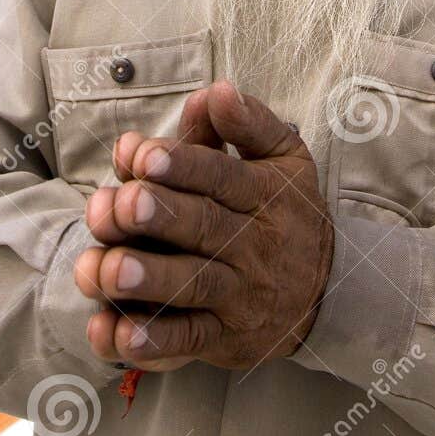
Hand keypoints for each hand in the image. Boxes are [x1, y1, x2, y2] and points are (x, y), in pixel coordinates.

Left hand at [74, 81, 333, 371]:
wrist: (328, 291)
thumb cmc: (286, 209)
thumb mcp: (281, 156)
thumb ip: (245, 122)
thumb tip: (214, 92)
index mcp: (262, 192)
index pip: (221, 175)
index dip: (182, 164)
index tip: (143, 155)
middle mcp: (252, 244)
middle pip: (202, 228)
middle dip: (156, 217)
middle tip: (120, 205)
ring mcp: (238, 295)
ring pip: (190, 286)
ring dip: (146, 281)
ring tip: (106, 270)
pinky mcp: (224, 338)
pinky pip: (187, 343)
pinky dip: (153, 344)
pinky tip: (117, 336)